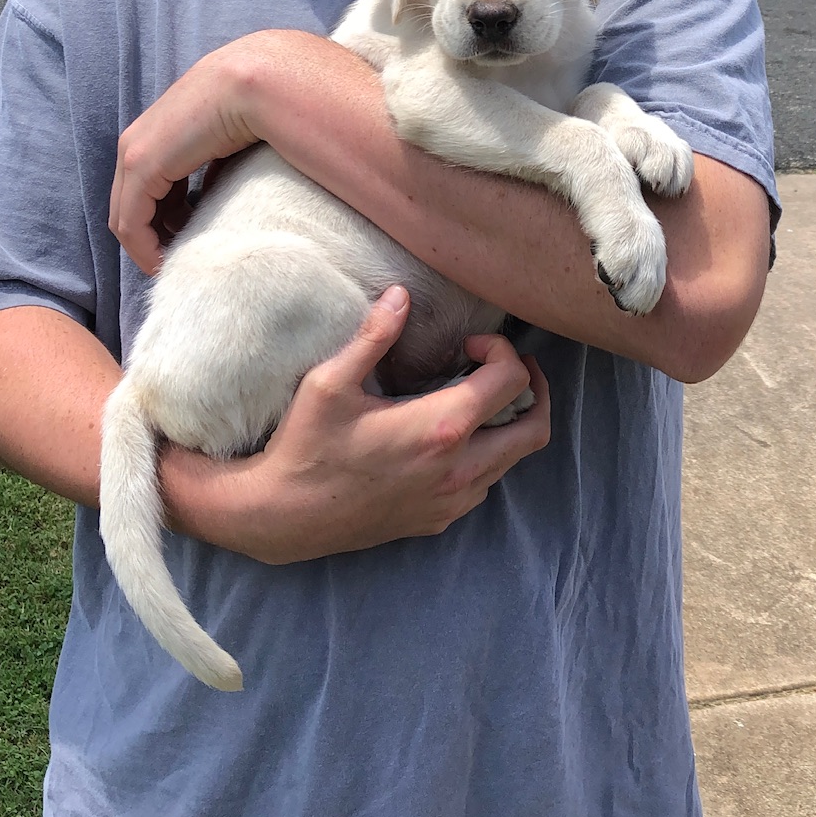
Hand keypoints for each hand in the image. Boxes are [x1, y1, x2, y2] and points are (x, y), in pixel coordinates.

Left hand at [110, 32, 294, 272]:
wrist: (259, 80)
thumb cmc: (258, 108)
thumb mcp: (228, 142)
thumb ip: (214, 167)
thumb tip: (216, 197)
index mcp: (160, 131)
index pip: (147, 187)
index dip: (163, 223)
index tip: (190, 245)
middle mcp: (138, 139)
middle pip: (131, 205)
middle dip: (153, 237)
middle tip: (180, 262)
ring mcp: (135, 151)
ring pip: (125, 217)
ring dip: (148, 247)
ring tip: (178, 265)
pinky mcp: (140, 165)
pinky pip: (130, 222)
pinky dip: (144, 249)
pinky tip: (168, 264)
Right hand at [161, 288, 550, 562]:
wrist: (281, 518)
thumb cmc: (304, 447)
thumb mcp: (330, 382)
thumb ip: (374, 336)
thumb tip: (402, 295)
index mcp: (441, 428)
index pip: (513, 381)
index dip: (503, 350)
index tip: (470, 343)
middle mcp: (459, 469)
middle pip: (534, 428)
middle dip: (532, 390)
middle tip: (505, 366)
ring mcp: (451, 501)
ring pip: (513, 461)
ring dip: (508, 425)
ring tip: (476, 398)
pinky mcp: (437, 521)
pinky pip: (484, 485)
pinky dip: (487, 456)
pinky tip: (450, 437)